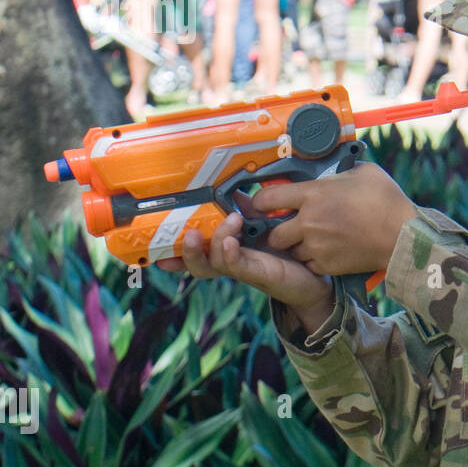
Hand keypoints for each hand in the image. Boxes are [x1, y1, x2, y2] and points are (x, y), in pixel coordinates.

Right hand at [154, 206, 334, 318]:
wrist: (312, 278)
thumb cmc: (284, 253)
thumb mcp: (260, 226)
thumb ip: (243, 209)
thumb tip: (227, 187)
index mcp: (225, 251)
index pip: (193, 253)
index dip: (173, 252)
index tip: (155, 250)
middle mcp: (229, 263)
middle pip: (196, 263)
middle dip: (187, 249)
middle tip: (189, 233)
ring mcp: (242, 270)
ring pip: (215, 263)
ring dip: (215, 241)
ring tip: (227, 224)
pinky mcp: (259, 274)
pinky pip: (238, 266)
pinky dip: (231, 254)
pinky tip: (231, 242)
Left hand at [252, 162, 419, 276]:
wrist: (403, 235)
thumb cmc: (386, 201)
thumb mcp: (362, 172)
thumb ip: (338, 171)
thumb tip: (332, 168)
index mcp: (313, 194)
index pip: (266, 198)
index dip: (260, 201)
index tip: (263, 203)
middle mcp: (308, 221)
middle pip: (272, 232)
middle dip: (277, 229)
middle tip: (288, 224)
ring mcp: (316, 245)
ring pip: (290, 249)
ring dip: (296, 244)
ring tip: (312, 237)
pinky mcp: (327, 263)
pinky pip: (308, 263)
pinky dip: (313, 258)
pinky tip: (327, 249)